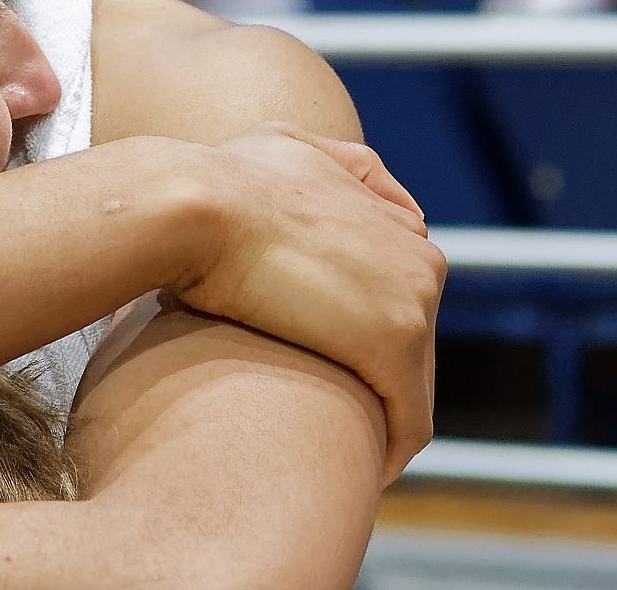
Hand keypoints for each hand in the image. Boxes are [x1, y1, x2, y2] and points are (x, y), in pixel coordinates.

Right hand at [171, 123, 443, 482]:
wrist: (195, 206)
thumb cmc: (222, 177)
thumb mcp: (289, 145)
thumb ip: (341, 163)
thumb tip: (384, 196)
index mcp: (398, 224)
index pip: (400, 296)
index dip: (365, 332)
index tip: (331, 363)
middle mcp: (421, 261)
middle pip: (412, 343)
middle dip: (376, 378)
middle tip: (330, 414)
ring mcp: (413, 301)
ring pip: (414, 383)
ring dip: (382, 417)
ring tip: (340, 449)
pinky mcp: (394, 345)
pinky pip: (410, 418)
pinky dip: (392, 449)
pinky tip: (360, 471)